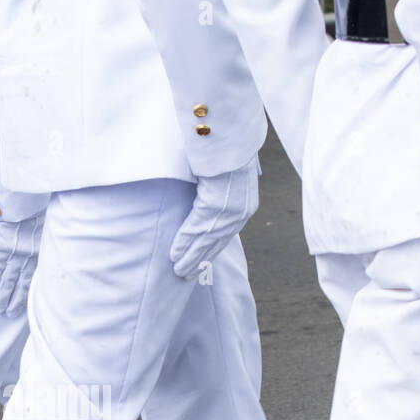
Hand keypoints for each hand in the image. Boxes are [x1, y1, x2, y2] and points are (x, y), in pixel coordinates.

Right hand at [0, 211, 43, 318]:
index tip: (23, 305)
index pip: (33, 280)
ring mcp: (14, 254)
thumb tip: (51, 253)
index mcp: (41, 255)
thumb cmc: (40, 212)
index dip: (27, 294)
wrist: (25, 202)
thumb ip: (48, 244)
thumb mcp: (50, 231)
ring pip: (8, 279)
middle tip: (7, 314)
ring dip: (2, 294)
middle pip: (21, 284)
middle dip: (14, 300)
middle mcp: (28, 258)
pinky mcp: (2, 248)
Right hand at [169, 153, 259, 279]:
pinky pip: (193, 231)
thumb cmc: (232, 154)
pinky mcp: (212, 209)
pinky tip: (174, 255)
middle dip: (200, 261)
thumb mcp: (236, 175)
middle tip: (187, 275)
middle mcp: (237, 216)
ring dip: (189, 259)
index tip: (203, 263)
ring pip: (203, 243)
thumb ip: (227, 190)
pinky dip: (183, 244)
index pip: (226, 236)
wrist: (234, 144)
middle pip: (215, 245)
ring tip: (178, 270)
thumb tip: (215, 194)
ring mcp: (225, 214)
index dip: (212, 251)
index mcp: (245, 208)